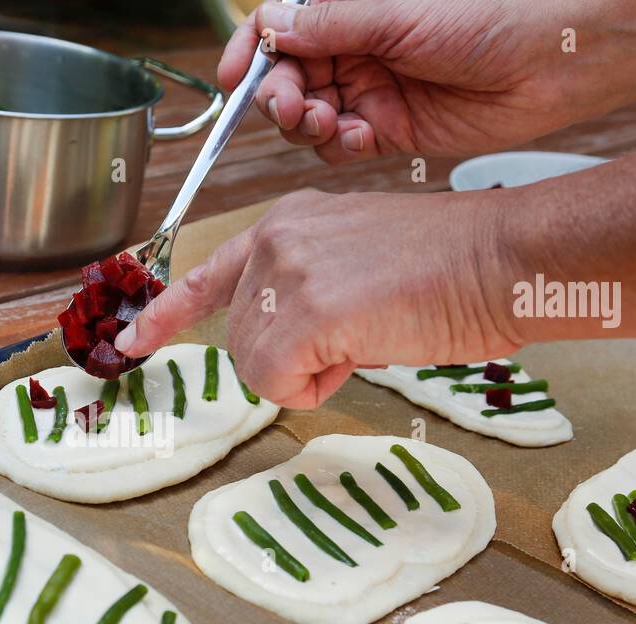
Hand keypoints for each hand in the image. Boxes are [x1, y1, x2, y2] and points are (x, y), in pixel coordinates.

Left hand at [115, 188, 522, 408]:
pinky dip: (313, 389)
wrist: (501, 259)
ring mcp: (289, 272)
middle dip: (289, 358)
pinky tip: (361, 352)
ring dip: (305, 374)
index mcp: (288, 222)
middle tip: (356, 336)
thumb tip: (288, 347)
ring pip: (254, 365)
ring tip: (368, 335)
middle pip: (238, 338)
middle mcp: (276, 239)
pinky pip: (276, 383)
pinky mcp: (308, 311)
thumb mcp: (358, 264)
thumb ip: (307, 292)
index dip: (167, 314)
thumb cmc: (450, 270)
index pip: (209, 273)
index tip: (134, 341)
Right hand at [224, 0, 635, 164]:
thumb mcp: (398, 14)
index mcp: (353, 10)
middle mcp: (357, 48)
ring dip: (309, 125)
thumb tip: (270, 27)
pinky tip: (360, 139)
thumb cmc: (495, 14)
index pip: (282, 29)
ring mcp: (373, 90)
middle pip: (288, 78)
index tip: (232, 75)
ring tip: (330, 124)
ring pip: (310, 117)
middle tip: (292, 107)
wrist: (557, 59)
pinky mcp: (392, 130)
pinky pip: (343, 146)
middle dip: (280, 95)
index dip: (252, 51)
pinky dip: (341, 147)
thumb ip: (330, 24)